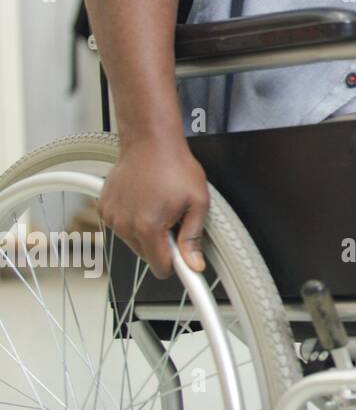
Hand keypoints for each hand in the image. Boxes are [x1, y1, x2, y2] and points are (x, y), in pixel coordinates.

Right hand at [98, 137, 209, 278]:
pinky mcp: (104, 209)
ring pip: (134, 241)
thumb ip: (193, 237)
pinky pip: (122, 226)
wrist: (151, 142)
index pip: (161, 267)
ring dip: (148, 231)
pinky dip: (133, 219)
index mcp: (148, 227)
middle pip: (148, 254)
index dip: (176, 264)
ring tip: (160, 205)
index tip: (184, 264)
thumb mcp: (198, 202)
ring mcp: (112, 217)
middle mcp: (126, 225)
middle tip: (174, 218)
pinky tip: (145, 201)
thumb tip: (194, 263)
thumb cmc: (175, 166)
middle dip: (163, 243)